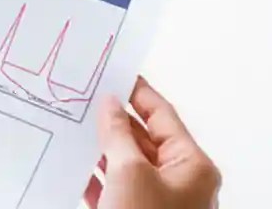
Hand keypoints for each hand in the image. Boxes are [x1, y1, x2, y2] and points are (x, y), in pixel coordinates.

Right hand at [85, 77, 220, 208]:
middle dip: (116, 120)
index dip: (139, 93)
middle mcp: (182, 183)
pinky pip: (118, 190)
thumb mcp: (129, 173)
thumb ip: (118, 134)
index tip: (117, 75)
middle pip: (145, 139)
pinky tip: (78, 165)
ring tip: (77, 126)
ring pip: (129, 166)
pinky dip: (99, 177)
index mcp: (193, 167)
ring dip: (104, 149)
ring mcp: (160, 203)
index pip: (163, 116)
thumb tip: (110, 105)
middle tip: (88, 99)